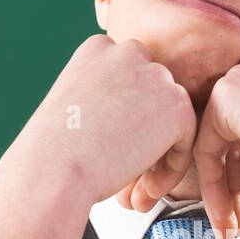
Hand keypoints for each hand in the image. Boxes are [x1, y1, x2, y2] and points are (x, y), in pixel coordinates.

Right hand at [16, 34, 197, 208]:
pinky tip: (147, 189)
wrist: (54, 169)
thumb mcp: (72, 108)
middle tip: (131, 177)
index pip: (130, 81)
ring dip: (159, 156)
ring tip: (138, 190)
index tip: (113, 151)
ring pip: (171, 120)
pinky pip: (186, 139)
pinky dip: (171, 168)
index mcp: (98, 49)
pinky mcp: (176, 103)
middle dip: (146, 138)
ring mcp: (155, 75)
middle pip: (154, 98)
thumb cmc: (52, 152)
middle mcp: (128, 52)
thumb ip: (105, 102)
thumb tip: (131, 122)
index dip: (127, 121)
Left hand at [191, 49, 239, 238]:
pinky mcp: (225, 98)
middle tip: (235, 223)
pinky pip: (206, 150)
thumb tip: (233, 180)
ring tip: (230, 229)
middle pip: (228, 135)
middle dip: (229, 184)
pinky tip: (226, 215)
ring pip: (214, 145)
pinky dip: (213, 187)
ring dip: (219, 193)